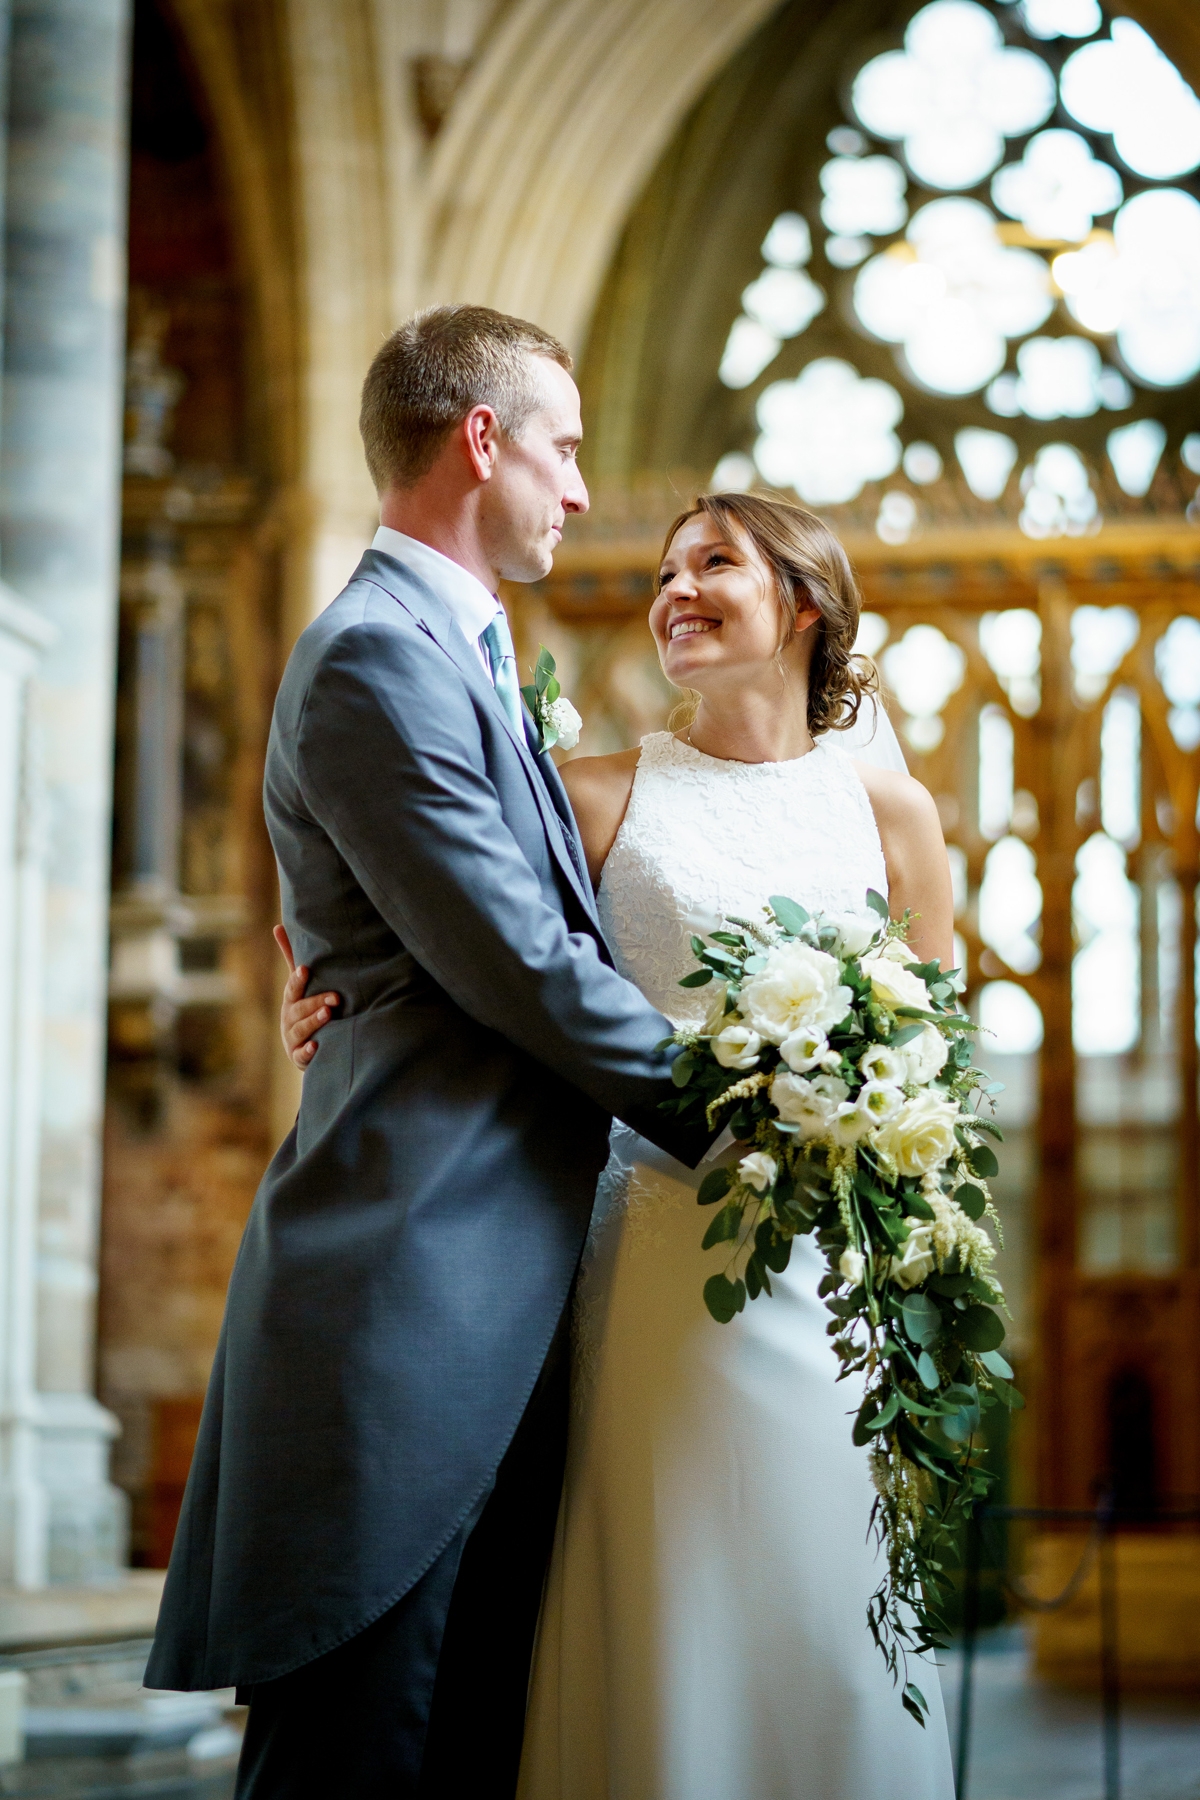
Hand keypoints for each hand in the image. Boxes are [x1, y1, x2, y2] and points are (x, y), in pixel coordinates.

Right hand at [274, 925, 339, 1069]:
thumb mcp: (297, 986)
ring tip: (328, 1014)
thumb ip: (291, 958)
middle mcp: (288, 1019)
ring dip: (314, 1022)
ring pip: (301, 1030)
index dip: (297, 980)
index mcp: (290, 1001)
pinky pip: (302, 1055)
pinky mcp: (299, 1057)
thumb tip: (278, 926)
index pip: (292, 989)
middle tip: (334, 997)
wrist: (304, 1048)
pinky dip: (308, 1051)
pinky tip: (317, 1046)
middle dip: (315, 1002)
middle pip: (299, 1010)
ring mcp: (293, 1039)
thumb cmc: (303, 1009)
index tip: (305, 970)